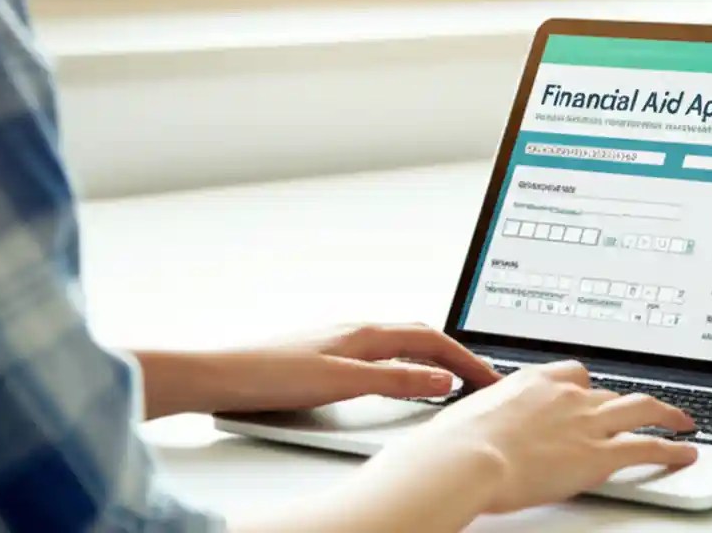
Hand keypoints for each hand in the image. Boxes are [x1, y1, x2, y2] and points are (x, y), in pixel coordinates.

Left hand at [136, 323, 501, 416]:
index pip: (431, 340)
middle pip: (420, 335)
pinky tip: (398, 378)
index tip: (491, 378)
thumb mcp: (343, 381)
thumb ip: (396, 380)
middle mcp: (355, 329)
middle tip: (481, 377)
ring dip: (431, 356)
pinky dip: (404, 363)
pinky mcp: (324, 353)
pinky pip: (380, 353)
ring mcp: (339, 339)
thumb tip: (441, 378)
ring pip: (400, 343)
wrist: (221, 374)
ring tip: (451, 377)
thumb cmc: (273, 374)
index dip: (466, 359)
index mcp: (365, 332)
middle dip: (455, 354)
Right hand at [368, 360, 697, 513]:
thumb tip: (467, 428)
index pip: (572, 375)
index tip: (592, 393)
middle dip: (628, 400)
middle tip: (645, 407)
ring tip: (682, 422)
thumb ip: (481, 418)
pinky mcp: (599, 453)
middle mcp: (565, 395)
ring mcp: (585, 422)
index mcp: (532, 382)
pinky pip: (647, 446)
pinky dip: (672, 449)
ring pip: (641, 408)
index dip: (586, 387)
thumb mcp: (466, 418)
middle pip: (609, 391)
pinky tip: (685, 451)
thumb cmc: (454, 443)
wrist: (465, 458)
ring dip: (666, 414)